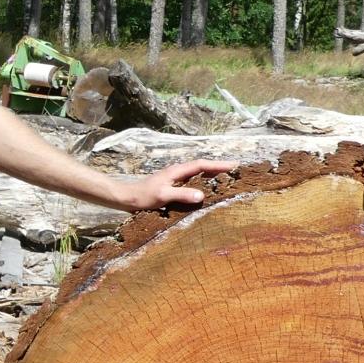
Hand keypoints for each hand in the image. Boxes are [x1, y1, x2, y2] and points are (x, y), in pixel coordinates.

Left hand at [119, 159, 238, 209]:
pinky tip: (207, 189)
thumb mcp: (163, 196)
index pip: (202, 165)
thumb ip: (181, 195)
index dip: (218, 165)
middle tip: (236, 170)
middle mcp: (177, 172)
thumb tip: (202, 195)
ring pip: (198, 173)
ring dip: (212, 174)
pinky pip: (192, 181)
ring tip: (227, 178)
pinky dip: (203, 182)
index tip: (234, 165)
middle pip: (202, 167)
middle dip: (219, 167)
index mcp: (177, 171)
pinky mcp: (172, 186)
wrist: (127, 198)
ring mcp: (175, 178)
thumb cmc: (143, 196)